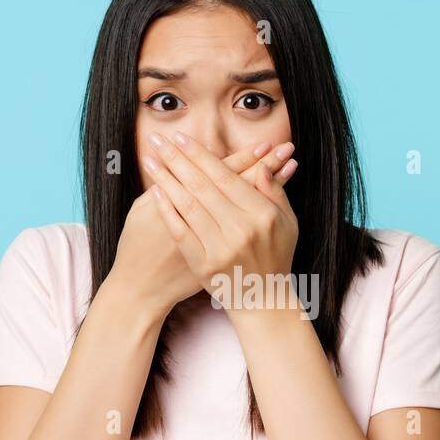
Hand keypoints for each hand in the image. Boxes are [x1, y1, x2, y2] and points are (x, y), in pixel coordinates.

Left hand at [141, 131, 299, 318]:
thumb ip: (275, 193)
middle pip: (202, 186)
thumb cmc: (276, 257)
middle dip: (178, 159)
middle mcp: (241, 230)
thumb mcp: (288, 224)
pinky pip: (181, 230)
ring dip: (166, 178)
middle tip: (161, 139)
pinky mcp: (203, 264)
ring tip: (151, 159)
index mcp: (262, 215)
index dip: (202, 156)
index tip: (183, 138)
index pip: (225, 177)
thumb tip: (263, 166)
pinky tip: (154, 190)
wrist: (262, 301)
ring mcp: (220, 248)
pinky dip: (167, 209)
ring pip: (188, 205)